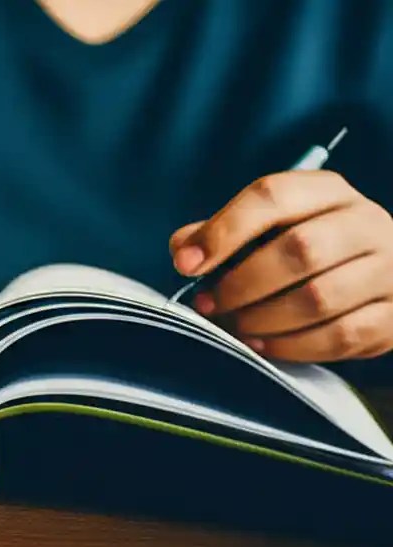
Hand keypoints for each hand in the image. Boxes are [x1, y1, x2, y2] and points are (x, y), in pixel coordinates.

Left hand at [169, 170, 392, 361]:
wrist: (385, 272)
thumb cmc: (311, 247)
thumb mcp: (272, 226)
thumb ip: (224, 233)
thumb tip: (183, 249)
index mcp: (327, 191)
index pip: (273, 196)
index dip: (223, 230)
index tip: (186, 264)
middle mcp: (364, 223)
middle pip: (299, 249)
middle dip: (241, 284)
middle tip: (209, 304)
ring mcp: (387, 269)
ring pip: (319, 298)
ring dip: (263, 319)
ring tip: (235, 326)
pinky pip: (341, 336)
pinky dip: (292, 346)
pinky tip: (263, 345)